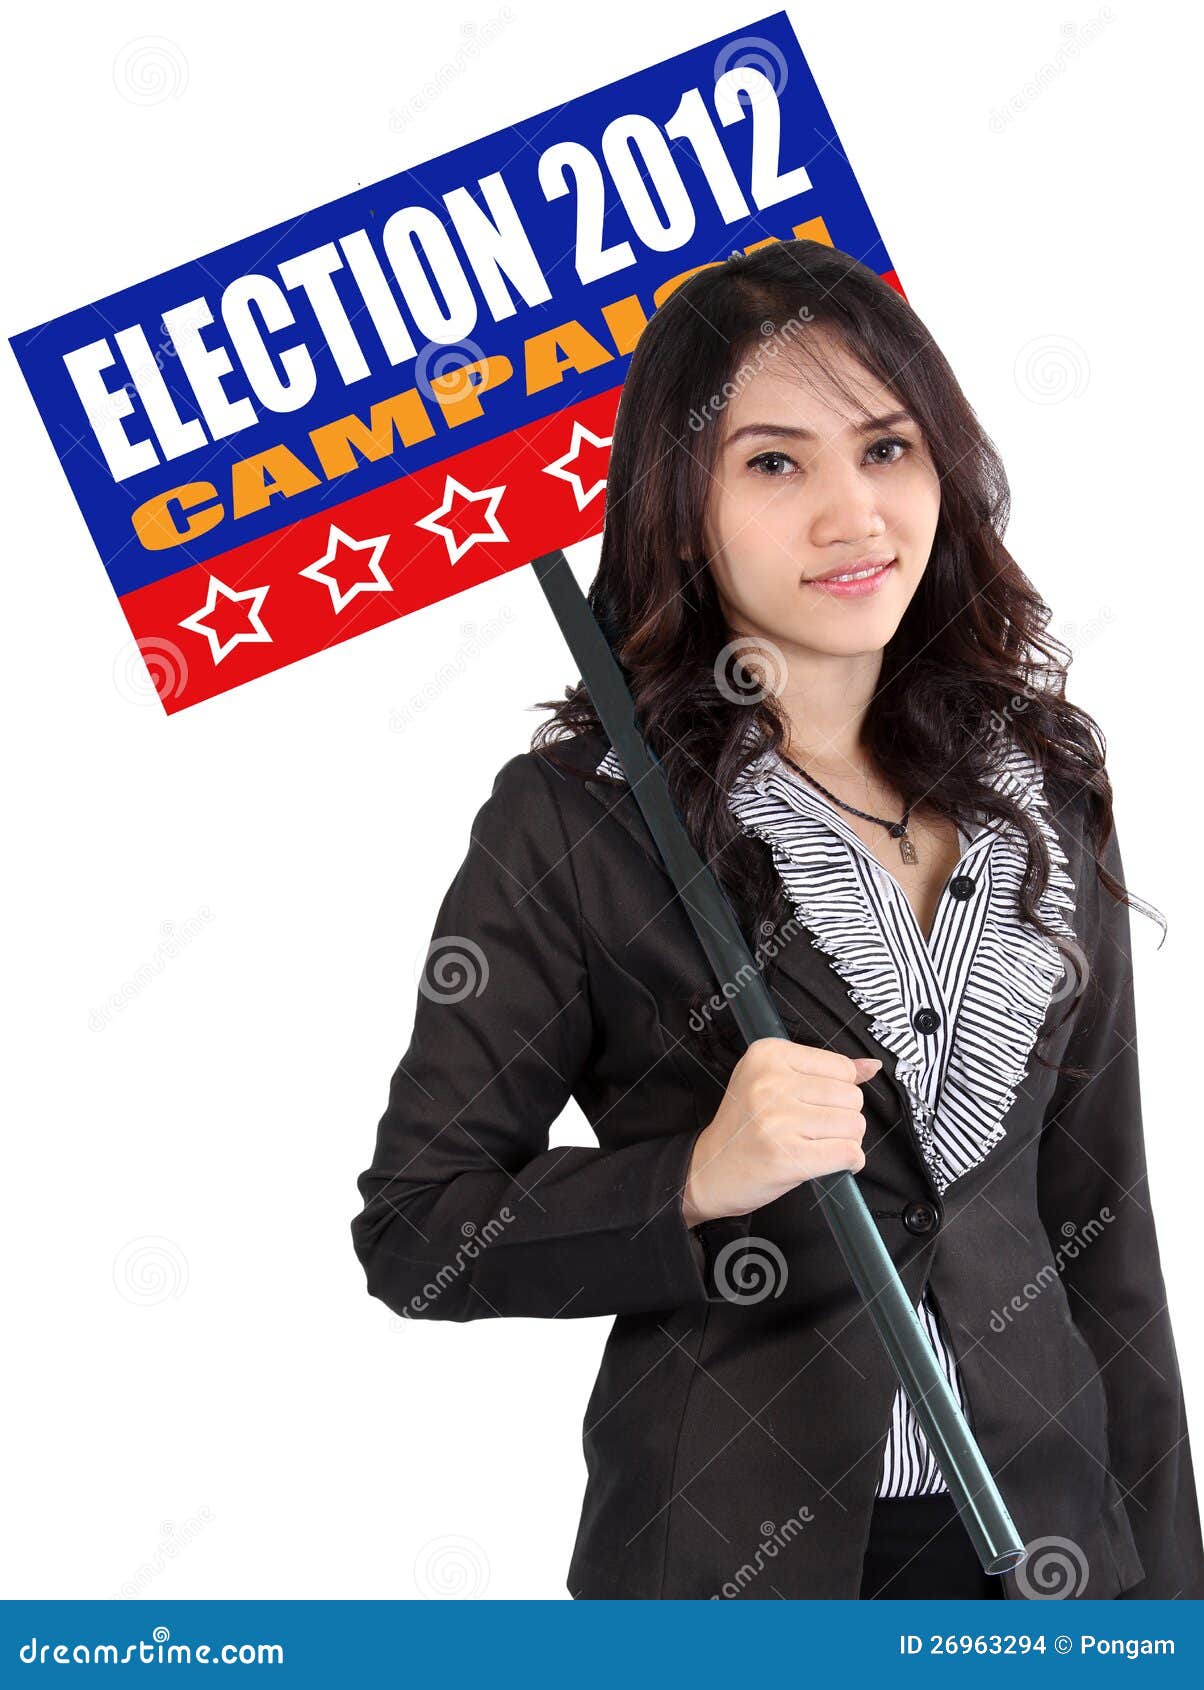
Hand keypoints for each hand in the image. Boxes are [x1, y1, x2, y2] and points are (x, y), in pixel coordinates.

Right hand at [682, 1037, 881, 1226]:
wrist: (710, 1169)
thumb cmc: (745, 1127)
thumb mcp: (774, 1083)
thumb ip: (824, 1072)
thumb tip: (871, 1066)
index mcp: (767, 1055)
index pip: (841, 1067)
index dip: (837, 1090)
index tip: (812, 1104)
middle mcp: (771, 1083)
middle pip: (851, 1096)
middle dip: (844, 1117)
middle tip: (815, 1129)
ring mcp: (779, 1121)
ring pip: (854, 1125)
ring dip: (846, 1140)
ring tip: (817, 1144)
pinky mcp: (789, 1157)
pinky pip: (848, 1153)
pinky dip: (849, 1162)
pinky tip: (829, 1161)